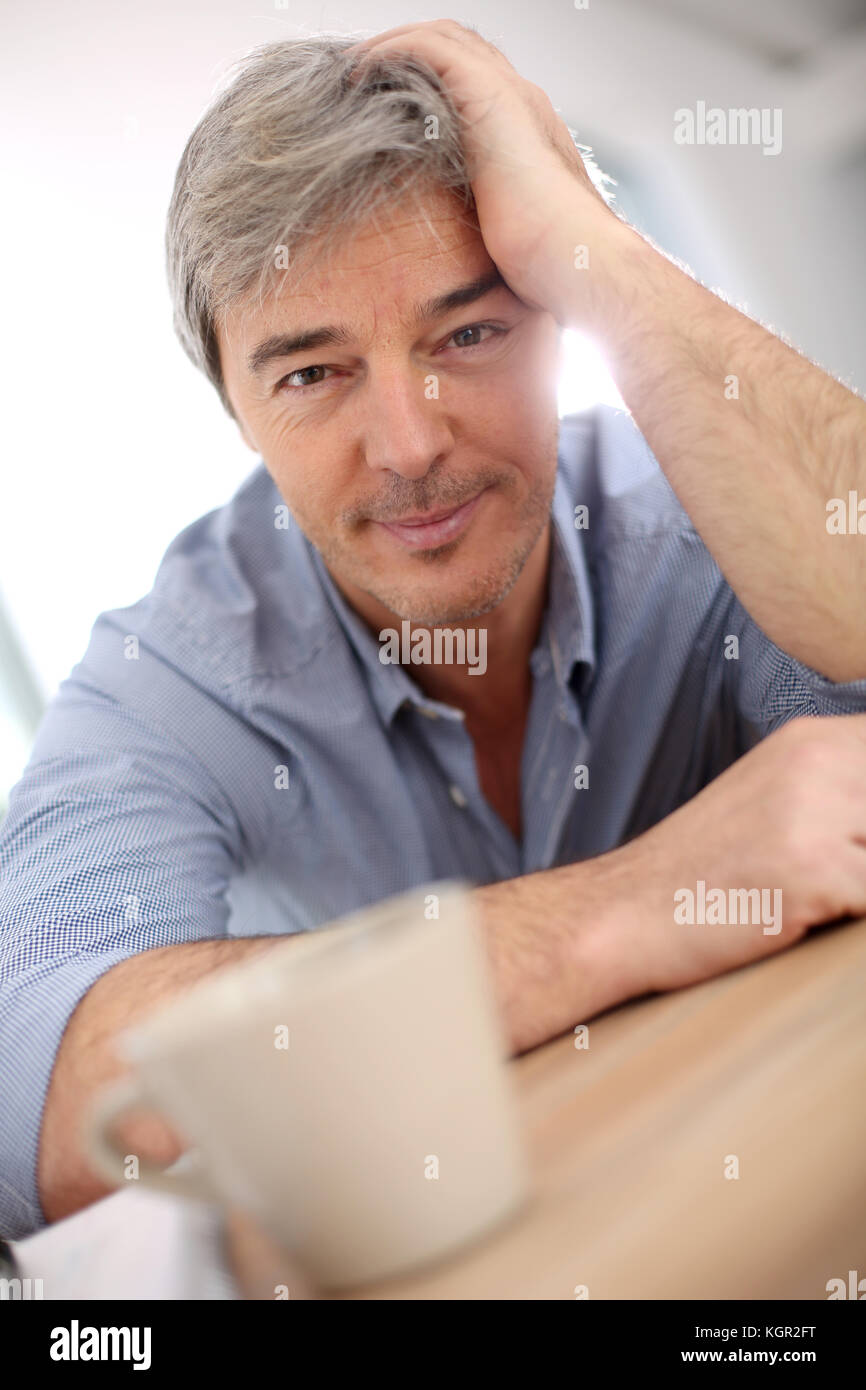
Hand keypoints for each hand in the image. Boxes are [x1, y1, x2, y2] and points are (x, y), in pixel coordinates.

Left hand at [347, 18, 615, 313]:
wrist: (577, 264)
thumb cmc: (550, 270)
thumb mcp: (510, 241)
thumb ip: (490, 229)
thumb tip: (469, 263)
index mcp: (527, 132)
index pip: (473, 80)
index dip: (428, 79)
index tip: (385, 103)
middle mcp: (521, 102)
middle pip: (456, 48)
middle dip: (406, 54)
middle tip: (362, 78)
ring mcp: (509, 93)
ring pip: (440, 38)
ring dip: (392, 46)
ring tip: (353, 71)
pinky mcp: (490, 96)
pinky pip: (429, 48)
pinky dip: (391, 50)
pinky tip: (360, 73)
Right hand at [620, 714, 865, 992]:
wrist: (624, 912)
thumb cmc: (700, 874)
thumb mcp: (772, 801)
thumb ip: (839, 792)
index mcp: (810, 740)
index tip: (858, 841)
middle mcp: (816, 762)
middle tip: (845, 871)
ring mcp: (815, 814)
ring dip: (864, 878)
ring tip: (832, 896)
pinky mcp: (814, 871)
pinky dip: (861, 918)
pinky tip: (829, 922)